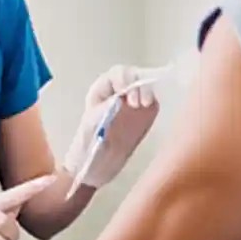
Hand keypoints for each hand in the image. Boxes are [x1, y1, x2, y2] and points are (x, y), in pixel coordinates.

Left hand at [63, 65, 161, 188]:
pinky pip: (152, 104)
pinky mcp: (144, 115)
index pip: (118, 74)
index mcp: (103, 89)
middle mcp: (120, 92)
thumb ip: (105, 110)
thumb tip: (120, 100)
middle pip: (135, 77)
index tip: (127, 95)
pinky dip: (153, 104)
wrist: (96, 165)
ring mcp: (133, 102)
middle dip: (139, 85)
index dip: (125, 80)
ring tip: (145, 104)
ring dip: (147, 92)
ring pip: (146, 88)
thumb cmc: (87, 142)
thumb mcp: (92, 124)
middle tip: (140, 102)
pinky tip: (150, 109)